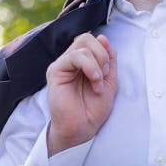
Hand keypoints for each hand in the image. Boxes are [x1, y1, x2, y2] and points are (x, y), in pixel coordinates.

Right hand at [46, 33, 117, 155]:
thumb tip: (103, 37)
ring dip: (97, 64)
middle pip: (86, 38)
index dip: (104, 50)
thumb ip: (109, 58)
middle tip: (104, 74)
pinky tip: (94, 81)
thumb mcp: (109, 80)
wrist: (83, 129)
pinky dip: (90, 66)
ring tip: (98, 83)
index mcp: (82, 62)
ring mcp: (62, 65)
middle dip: (102, 54)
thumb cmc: (93, 109)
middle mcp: (70, 61)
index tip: (108, 71)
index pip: (92, 40)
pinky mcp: (55, 71)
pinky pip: (74, 56)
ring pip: (82, 45)